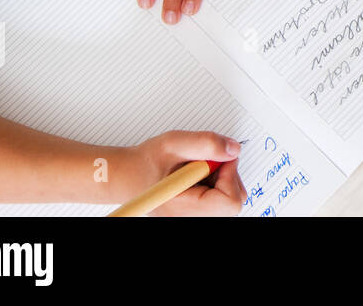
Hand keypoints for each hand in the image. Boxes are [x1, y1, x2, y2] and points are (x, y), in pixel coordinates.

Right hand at [118, 130, 246, 216]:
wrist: (129, 175)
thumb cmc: (145, 162)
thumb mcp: (173, 143)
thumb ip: (205, 144)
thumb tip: (233, 149)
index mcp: (183, 209)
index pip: (229, 202)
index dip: (230, 175)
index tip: (218, 158)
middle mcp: (191, 218)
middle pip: (233, 202)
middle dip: (226, 175)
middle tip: (203, 161)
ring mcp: (195, 216)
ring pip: (229, 199)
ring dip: (221, 177)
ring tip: (196, 168)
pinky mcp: (199, 211)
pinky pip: (221, 198)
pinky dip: (216, 182)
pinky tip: (197, 175)